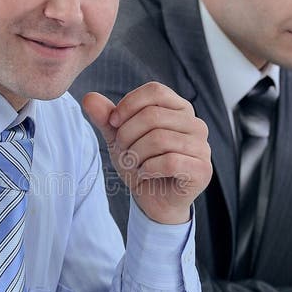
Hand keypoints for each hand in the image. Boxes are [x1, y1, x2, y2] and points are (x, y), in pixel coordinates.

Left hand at [82, 83, 210, 224]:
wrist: (153, 201)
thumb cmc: (141, 164)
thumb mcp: (119, 138)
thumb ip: (106, 118)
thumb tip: (89, 97)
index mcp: (179, 109)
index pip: (155, 91)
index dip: (128, 105)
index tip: (113, 123)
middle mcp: (195, 124)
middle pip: (153, 116)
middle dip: (128, 135)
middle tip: (123, 152)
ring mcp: (202, 147)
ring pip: (159, 139)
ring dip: (136, 154)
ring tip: (134, 164)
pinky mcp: (202, 169)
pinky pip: (169, 161)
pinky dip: (148, 169)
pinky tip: (145, 174)